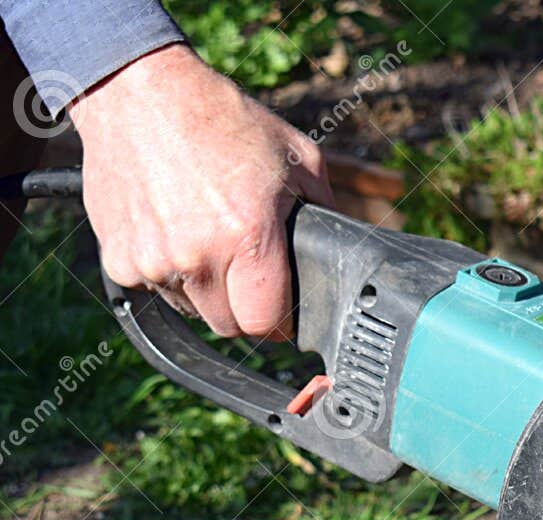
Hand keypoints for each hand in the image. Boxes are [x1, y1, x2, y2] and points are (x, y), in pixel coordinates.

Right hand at [70, 44, 333, 339]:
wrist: (138, 91)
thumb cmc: (221, 120)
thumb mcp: (299, 158)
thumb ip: (326, 211)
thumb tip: (346, 251)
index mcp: (248, 237)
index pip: (266, 323)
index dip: (280, 321)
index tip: (283, 310)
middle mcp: (197, 257)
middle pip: (229, 326)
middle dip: (245, 309)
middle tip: (249, 275)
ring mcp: (152, 261)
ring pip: (192, 310)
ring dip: (206, 292)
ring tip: (210, 243)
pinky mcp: (118, 259)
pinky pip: (153, 290)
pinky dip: (168, 274)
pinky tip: (176, 233)